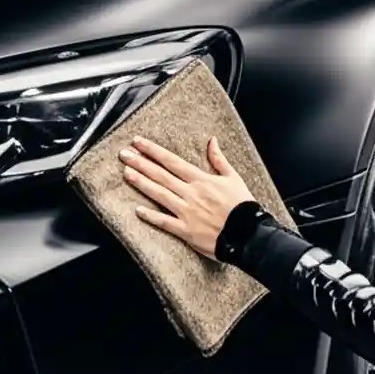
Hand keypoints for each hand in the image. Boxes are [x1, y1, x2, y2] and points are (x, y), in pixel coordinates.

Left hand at [120, 136, 254, 259]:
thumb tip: (212, 140)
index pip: (172, 161)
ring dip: (142, 183)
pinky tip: (137, 210)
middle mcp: (191, 193)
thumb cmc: (243, 206)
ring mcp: (187, 212)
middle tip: (124, 154)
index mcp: (201, 180)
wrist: (250, 233)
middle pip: (161, 175)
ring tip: (126, 173)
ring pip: (160, 194)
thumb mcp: (233, 177)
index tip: (138, 142)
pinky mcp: (186, 230)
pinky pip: (165, 222)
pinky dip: (151, 216)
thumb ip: (219, 159)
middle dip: (141, 163)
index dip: (153, 151)